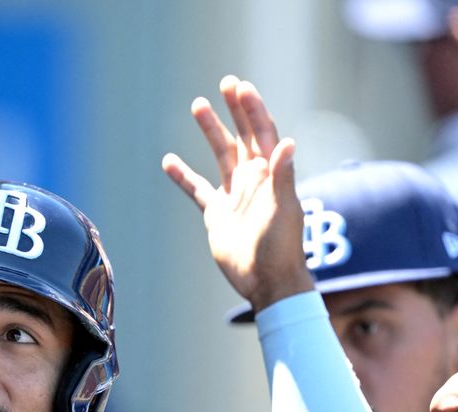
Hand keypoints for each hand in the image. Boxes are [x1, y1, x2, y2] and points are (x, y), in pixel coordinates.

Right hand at [162, 76, 312, 313]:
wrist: (265, 281)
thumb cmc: (280, 247)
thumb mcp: (282, 209)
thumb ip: (282, 175)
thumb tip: (288, 142)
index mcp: (270, 175)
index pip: (262, 133)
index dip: (252, 109)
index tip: (240, 87)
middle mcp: (253, 180)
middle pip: (242, 136)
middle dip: (234, 110)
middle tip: (225, 83)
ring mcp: (234, 196)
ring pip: (220, 155)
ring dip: (209, 131)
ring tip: (197, 105)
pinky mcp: (218, 215)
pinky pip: (198, 190)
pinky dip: (184, 176)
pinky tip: (169, 162)